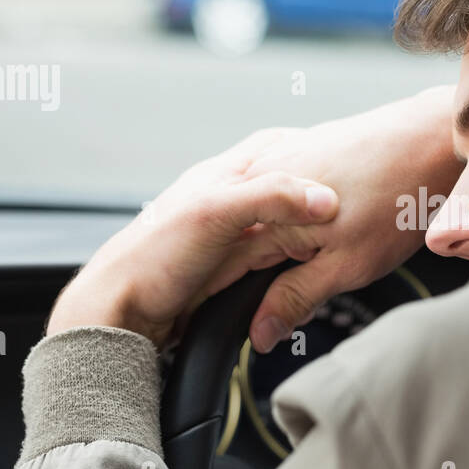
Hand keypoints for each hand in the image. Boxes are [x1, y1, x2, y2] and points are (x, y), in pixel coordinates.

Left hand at [45, 162, 338, 349]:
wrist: (115, 311)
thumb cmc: (153, 256)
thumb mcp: (217, 213)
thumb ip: (271, 198)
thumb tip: (325, 199)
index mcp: (226, 177)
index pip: (282, 156)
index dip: (317, 161)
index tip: (353, 170)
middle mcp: (228, 201)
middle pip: (286, 197)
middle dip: (316, 207)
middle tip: (352, 214)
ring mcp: (227, 237)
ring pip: (280, 232)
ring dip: (303, 240)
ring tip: (334, 246)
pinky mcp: (224, 270)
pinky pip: (267, 262)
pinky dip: (287, 267)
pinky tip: (299, 275)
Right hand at [224, 85, 461, 352]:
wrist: (432, 138)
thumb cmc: (397, 198)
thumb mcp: (346, 265)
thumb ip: (296, 296)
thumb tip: (259, 332)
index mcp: (263, 212)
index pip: (225, 267)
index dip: (239, 295)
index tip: (262, 310)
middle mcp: (262, 175)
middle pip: (243, 238)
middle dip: (268, 266)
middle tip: (319, 270)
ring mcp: (282, 154)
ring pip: (267, 212)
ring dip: (288, 236)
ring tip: (340, 234)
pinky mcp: (304, 143)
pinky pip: (288, 188)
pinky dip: (303, 208)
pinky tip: (344, 208)